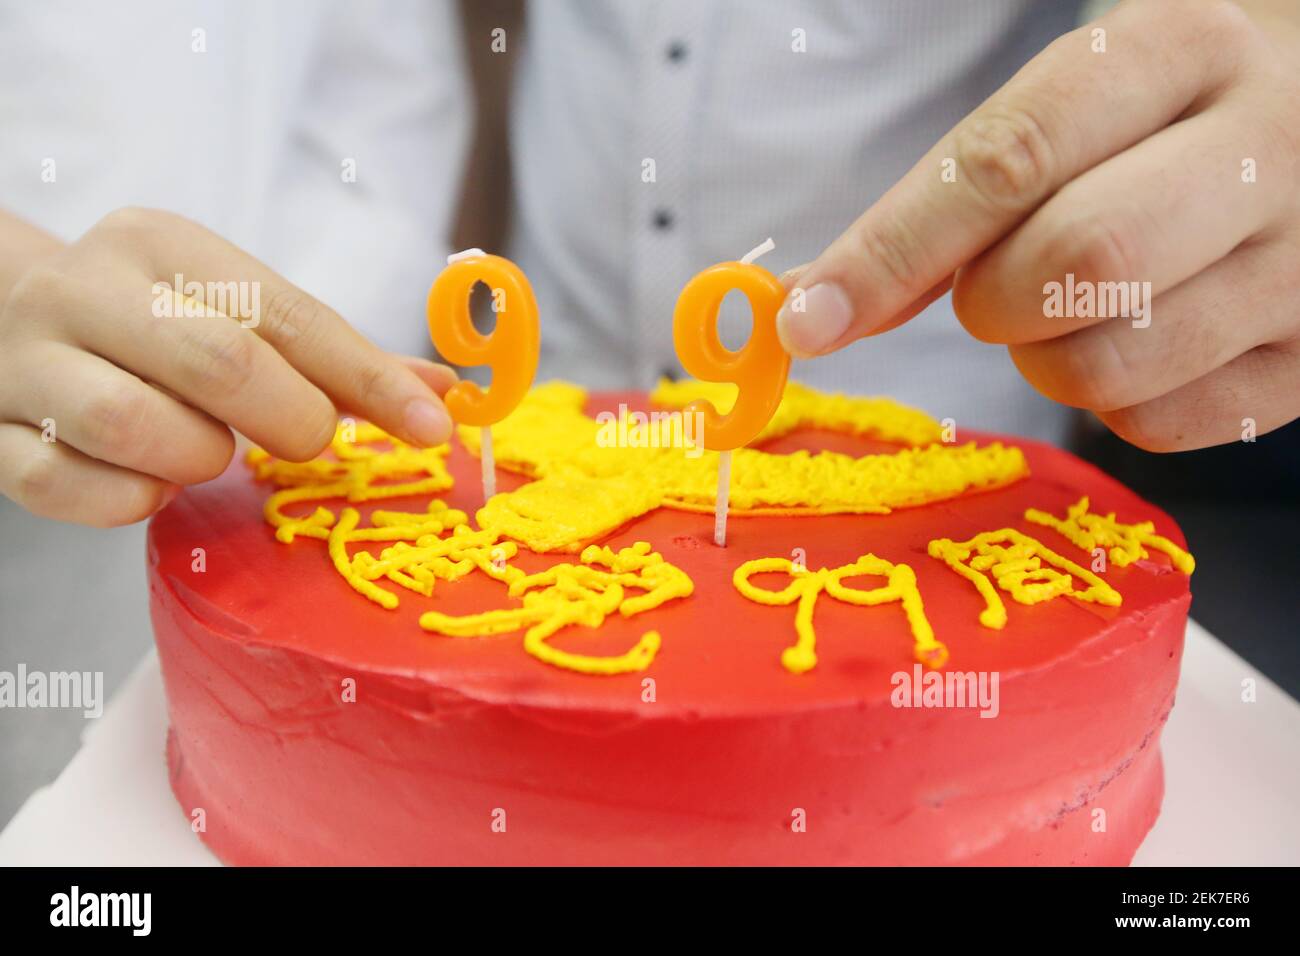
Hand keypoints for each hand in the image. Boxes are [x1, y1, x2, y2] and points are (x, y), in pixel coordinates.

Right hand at [0, 207, 455, 525]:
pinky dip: (127, 502)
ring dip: (199, 459)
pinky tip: (146, 485)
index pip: (290, 315)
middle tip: (306, 443)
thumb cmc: (148, 325)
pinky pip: (68, 487)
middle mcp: (87, 287)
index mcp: (162, 244)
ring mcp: (26, 360)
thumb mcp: (233, 311)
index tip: (432, 429)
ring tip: (205, 451)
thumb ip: (333, 357)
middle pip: (223, 365)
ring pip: (139, 428)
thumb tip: (442, 393)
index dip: (370, 378)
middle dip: (291, 422)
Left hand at [776, 0, 1299, 450]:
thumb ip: (949, 197)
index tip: (811, 317)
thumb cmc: (1162, 118)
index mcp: (1178, 50)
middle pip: (1078, 265)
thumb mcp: (1071, 105)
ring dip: (1045, 359)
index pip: (1009, 162)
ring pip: (1110, 365)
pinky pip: (1157, 427)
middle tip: (996, 289)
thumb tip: (813, 303)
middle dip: (992, 302)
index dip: (892, 251)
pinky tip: (1135, 341)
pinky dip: (1108, 403)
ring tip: (1076, 309)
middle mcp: (1266, 148)